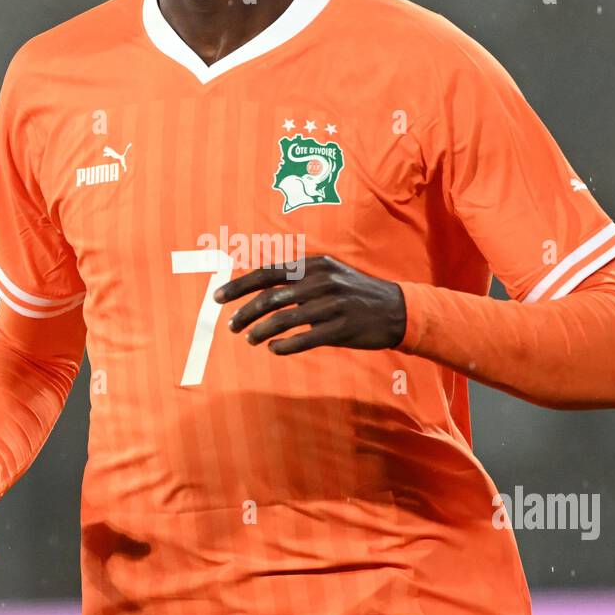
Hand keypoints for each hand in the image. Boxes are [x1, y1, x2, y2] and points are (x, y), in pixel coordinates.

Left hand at [214, 254, 406, 354]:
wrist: (396, 310)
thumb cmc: (354, 294)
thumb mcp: (328, 275)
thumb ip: (298, 279)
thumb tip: (260, 290)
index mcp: (315, 265)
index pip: (268, 272)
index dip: (240, 285)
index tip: (218, 298)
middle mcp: (322, 281)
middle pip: (271, 296)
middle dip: (245, 312)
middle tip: (230, 326)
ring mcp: (333, 305)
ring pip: (285, 319)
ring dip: (261, 330)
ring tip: (249, 339)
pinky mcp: (342, 328)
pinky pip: (305, 339)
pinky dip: (285, 345)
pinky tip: (273, 349)